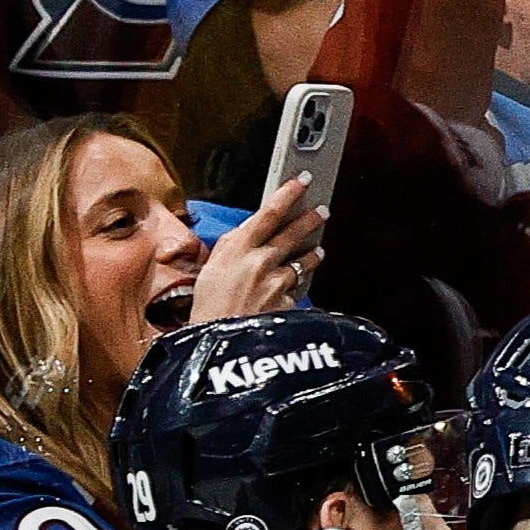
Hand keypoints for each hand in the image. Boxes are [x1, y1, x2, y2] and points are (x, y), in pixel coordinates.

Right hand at [189, 175, 326, 321]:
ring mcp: (277, 283)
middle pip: (293, 232)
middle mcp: (260, 262)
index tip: (302, 180)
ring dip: (311, 256)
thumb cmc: (207, 312)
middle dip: (311, 219)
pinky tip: (289, 294)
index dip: (288, 193)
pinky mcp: (289, 303)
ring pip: (302, 262)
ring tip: (318, 251)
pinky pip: (296, 292)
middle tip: (323, 210)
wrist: (218, 349)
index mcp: (237, 251)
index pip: (268, 213)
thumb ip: (230, 249)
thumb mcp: (209, 273)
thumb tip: (246, 231)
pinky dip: (294, 291)